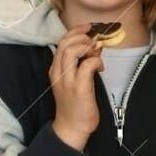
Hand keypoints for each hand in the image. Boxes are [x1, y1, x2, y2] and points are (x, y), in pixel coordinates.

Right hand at [49, 24, 105, 148]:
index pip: (61, 42)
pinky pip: (87, 66)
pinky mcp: (79, 88)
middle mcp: (58, 73)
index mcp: (55, 69)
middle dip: (81, 36)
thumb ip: (79, 64)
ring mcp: (67, 80)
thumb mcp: (73, 80)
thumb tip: (94, 47)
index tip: (88, 27)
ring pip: (72, 51)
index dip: (75, 31)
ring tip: (96, 52)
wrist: (71, 127)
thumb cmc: (75, 103)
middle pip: (65, 43)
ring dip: (87, 46)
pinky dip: (96, 61)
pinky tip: (100, 67)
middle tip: (94, 39)